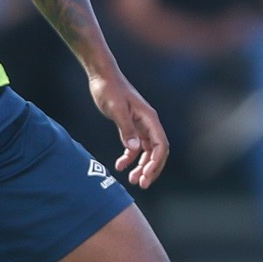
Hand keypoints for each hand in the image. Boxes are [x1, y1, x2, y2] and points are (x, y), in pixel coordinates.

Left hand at [90, 70, 168, 188]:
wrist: (101, 77)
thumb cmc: (109, 90)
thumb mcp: (116, 109)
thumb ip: (126, 129)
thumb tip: (135, 149)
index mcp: (149, 119)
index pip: (160, 146)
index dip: (156, 162)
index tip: (146, 175)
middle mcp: (148, 124)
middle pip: (157, 152)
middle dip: (151, 169)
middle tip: (142, 184)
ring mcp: (140, 126)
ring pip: (147, 151)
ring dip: (141, 166)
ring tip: (132, 180)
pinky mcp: (130, 127)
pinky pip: (134, 147)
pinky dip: (129, 158)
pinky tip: (119, 165)